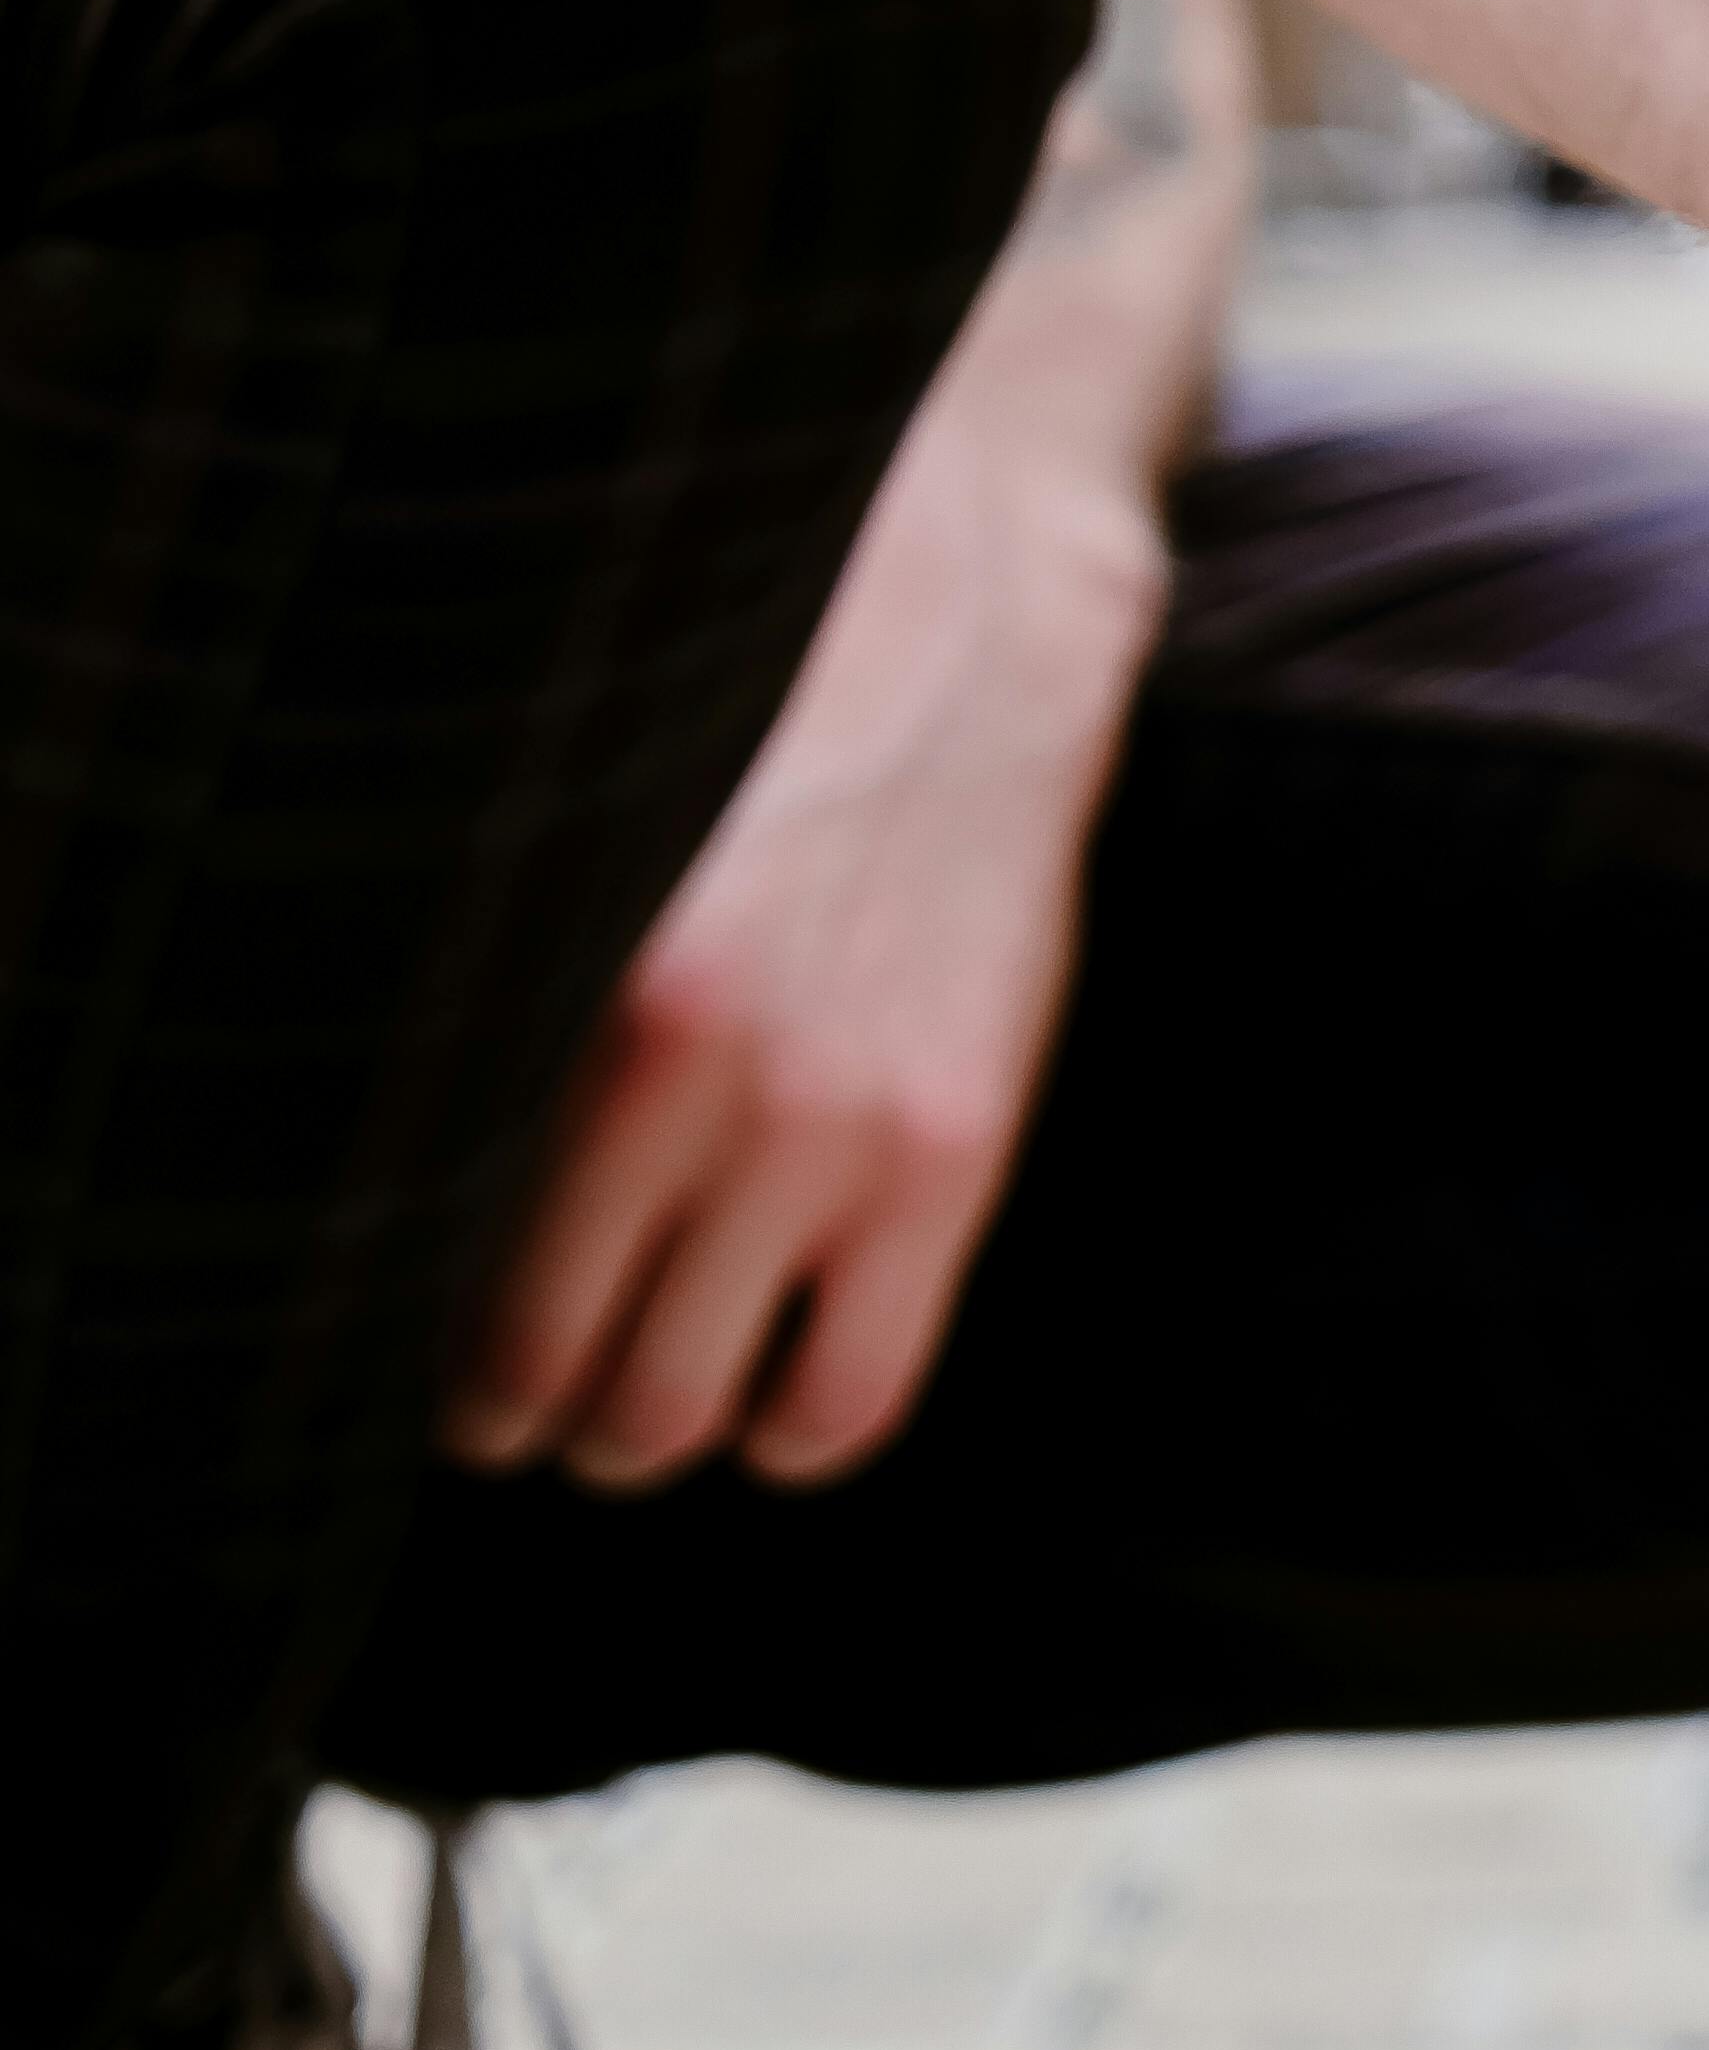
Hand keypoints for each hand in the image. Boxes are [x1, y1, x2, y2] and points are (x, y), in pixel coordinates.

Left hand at [445, 0, 1251, 1490]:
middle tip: (535, 1376)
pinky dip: (793, 1425)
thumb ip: (512, 1006)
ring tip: (653, 1364)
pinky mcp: (951, 1149)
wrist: (974, 623)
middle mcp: (690, 1074)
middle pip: (551, 1379)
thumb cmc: (748, 729)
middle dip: (531, 1409)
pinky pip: (849, 1401)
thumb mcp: (591, 848)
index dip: (428, 1351)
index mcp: (572, 991)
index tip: (442, 1341)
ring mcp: (834, 1123)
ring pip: (685, 1415)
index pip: (441, 1270)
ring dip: (652, 1420)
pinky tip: (780, 1368)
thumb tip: (393, 1189)